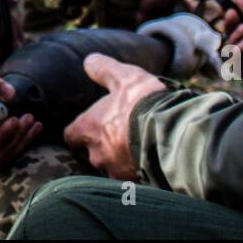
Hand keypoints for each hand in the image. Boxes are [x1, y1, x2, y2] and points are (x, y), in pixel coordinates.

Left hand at [63, 54, 163, 179]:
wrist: (172, 132)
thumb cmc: (143, 102)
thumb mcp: (124, 77)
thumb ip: (104, 69)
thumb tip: (88, 60)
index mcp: (88, 128)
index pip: (70, 136)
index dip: (77, 131)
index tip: (87, 127)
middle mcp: (97, 153)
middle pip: (91, 154)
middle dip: (102, 147)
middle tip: (117, 136)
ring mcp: (116, 170)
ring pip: (112, 167)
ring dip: (120, 159)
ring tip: (136, 148)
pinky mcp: (136, 182)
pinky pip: (132, 178)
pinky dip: (137, 170)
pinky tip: (149, 160)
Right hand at [217, 0, 242, 91]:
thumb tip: (238, 0)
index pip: (242, 25)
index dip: (234, 17)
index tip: (229, 8)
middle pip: (234, 38)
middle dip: (231, 25)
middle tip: (233, 16)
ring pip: (232, 52)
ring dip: (233, 38)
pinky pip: (236, 67)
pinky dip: (235, 54)